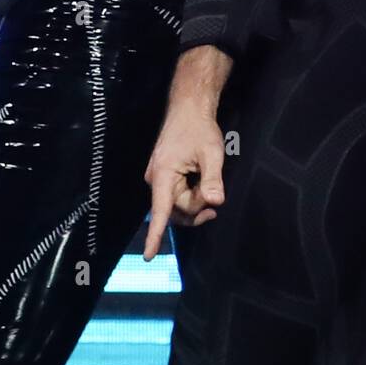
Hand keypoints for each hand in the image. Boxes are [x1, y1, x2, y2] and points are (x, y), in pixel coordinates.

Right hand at [142, 44, 232, 259]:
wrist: (189, 108)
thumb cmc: (199, 128)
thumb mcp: (211, 153)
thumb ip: (213, 179)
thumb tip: (216, 202)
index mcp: (163, 175)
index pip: (160, 211)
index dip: (155, 235)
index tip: (149, 256)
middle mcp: (156, 180)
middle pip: (175, 210)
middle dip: (196, 208)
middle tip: (215, 199)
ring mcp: (159, 179)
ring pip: (177, 205)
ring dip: (194, 204)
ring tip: (211, 193)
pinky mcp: (164, 177)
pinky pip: (176, 196)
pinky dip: (191, 196)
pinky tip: (202, 185)